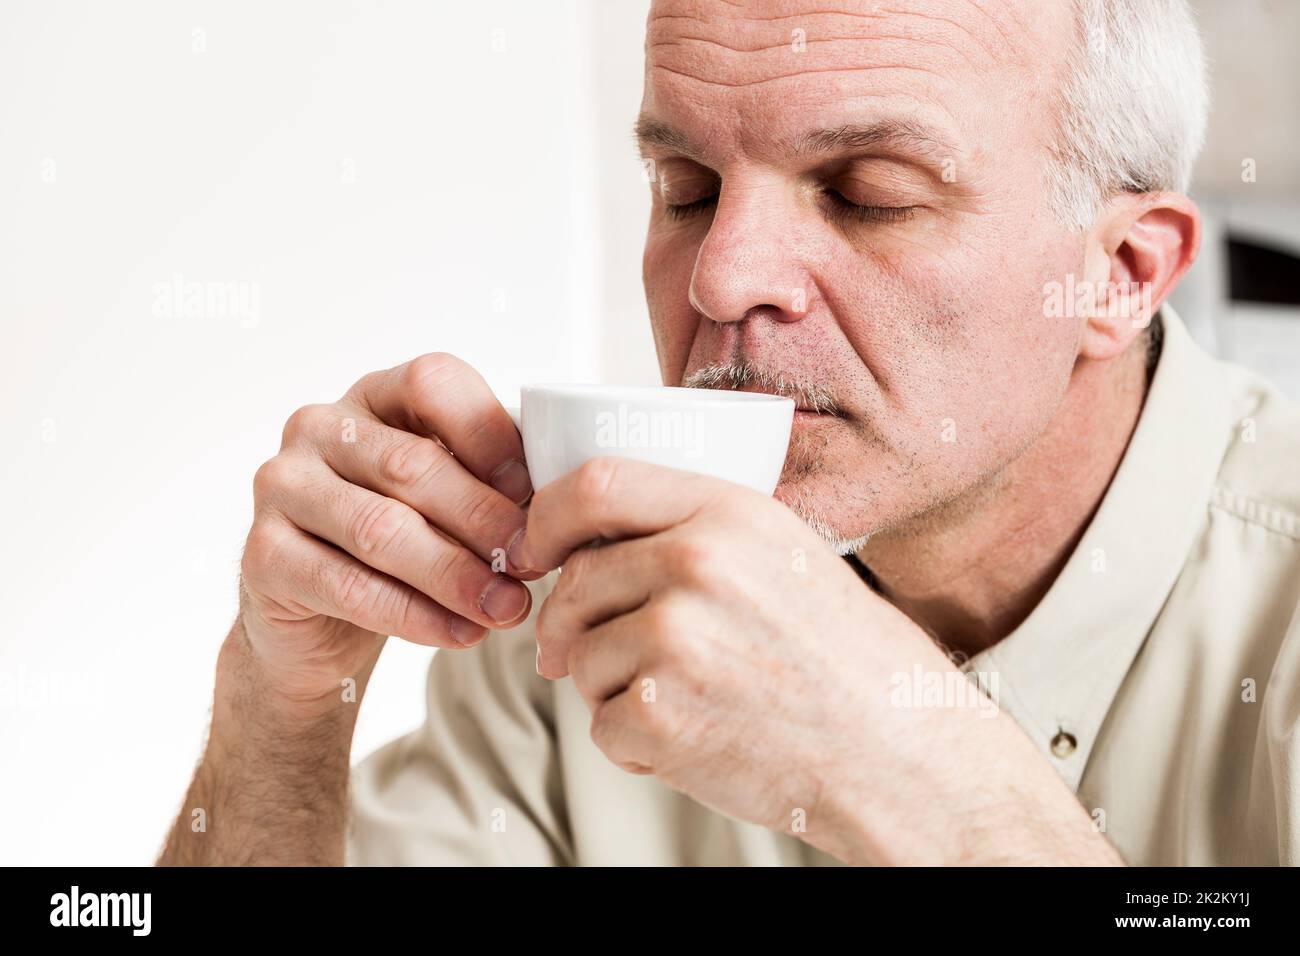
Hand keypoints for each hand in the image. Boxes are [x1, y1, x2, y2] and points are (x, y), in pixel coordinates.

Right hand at [237, 353, 537, 714]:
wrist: (317, 623)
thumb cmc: (400, 544)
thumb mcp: (447, 501)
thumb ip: (490, 484)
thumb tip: (556, 504)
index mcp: (373, 396)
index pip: (432, 382)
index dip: (489, 433)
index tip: (536, 492)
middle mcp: (319, 428)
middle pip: (413, 465)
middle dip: (485, 520)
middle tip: (536, 564)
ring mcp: (282, 487)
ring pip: (383, 530)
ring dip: (457, 575)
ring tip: (508, 608)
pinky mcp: (262, 554)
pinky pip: (350, 586)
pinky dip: (417, 615)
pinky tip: (462, 633)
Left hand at [512, 457, 1120, 864]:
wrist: (901, 753)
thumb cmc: (845, 658)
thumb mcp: (781, 554)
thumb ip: (691, 533)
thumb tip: (583, 547)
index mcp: (728, 512)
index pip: (594, 483)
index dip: (547, 518)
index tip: (536, 550)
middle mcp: (696, 563)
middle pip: (575, 580)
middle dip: (568, 624)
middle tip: (585, 654)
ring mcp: (676, 639)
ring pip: (580, 657)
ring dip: (610, 688)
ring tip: (687, 700)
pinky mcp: (661, 715)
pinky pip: (601, 724)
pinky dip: (633, 744)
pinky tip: (695, 739)